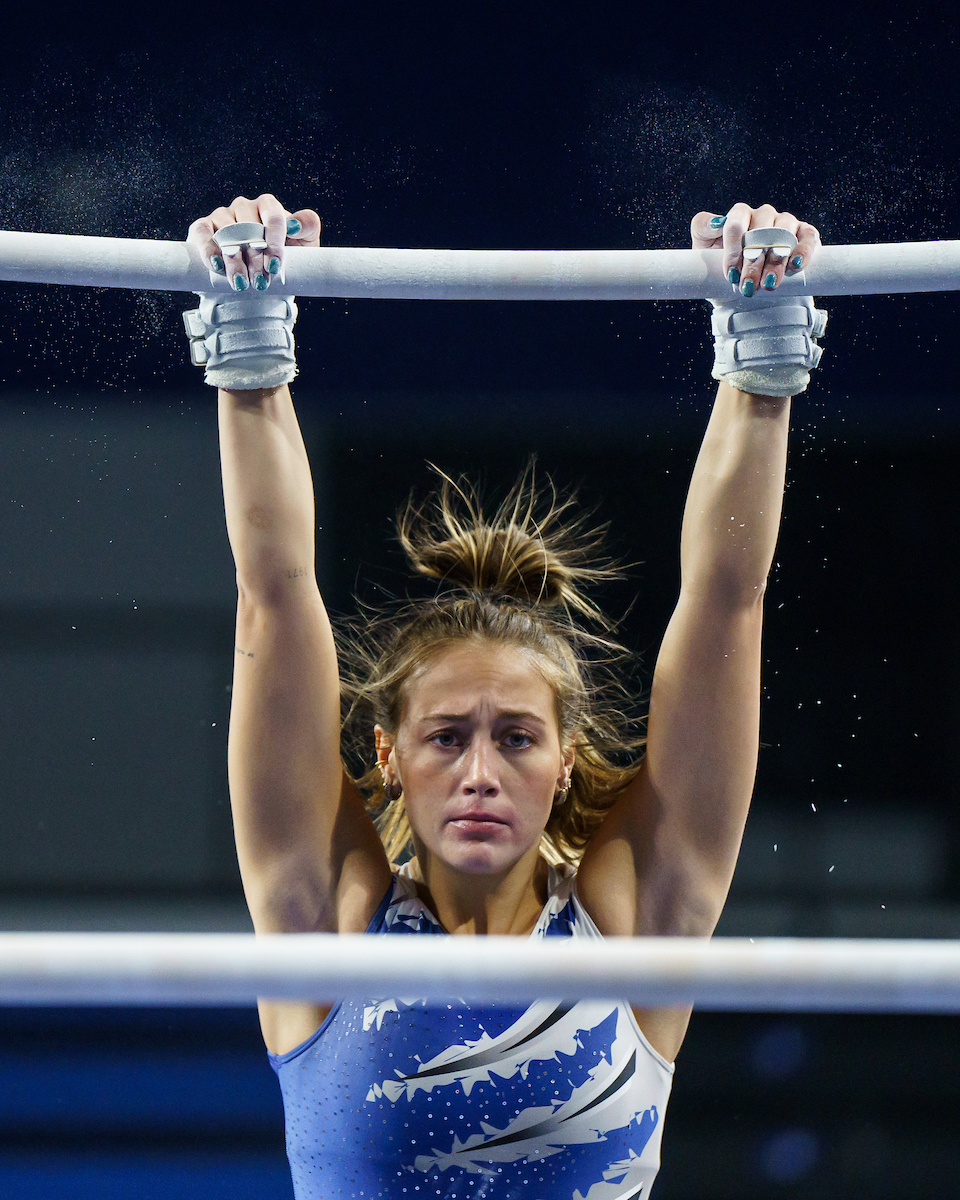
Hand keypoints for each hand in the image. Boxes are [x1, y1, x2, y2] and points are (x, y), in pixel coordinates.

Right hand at [187, 194, 320, 291]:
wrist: (258, 277)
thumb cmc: (285, 258)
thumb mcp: (305, 244)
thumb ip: (308, 226)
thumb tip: (295, 224)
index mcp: (268, 206)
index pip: (272, 216)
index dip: (274, 241)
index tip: (275, 266)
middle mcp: (244, 207)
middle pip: (248, 228)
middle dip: (255, 259)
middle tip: (260, 283)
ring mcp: (222, 215)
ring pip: (226, 234)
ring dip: (234, 261)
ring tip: (241, 283)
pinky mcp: (203, 228)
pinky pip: (202, 233)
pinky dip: (207, 249)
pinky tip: (217, 266)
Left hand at [691, 203, 821, 297]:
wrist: (746, 289)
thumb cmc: (722, 269)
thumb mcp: (704, 250)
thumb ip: (702, 229)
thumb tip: (716, 222)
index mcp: (739, 215)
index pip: (736, 222)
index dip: (733, 248)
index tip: (730, 274)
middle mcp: (763, 215)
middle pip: (760, 232)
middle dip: (753, 263)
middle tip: (748, 287)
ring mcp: (785, 223)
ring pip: (783, 235)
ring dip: (776, 261)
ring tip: (769, 284)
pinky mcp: (805, 235)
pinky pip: (808, 237)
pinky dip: (803, 251)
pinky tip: (795, 266)